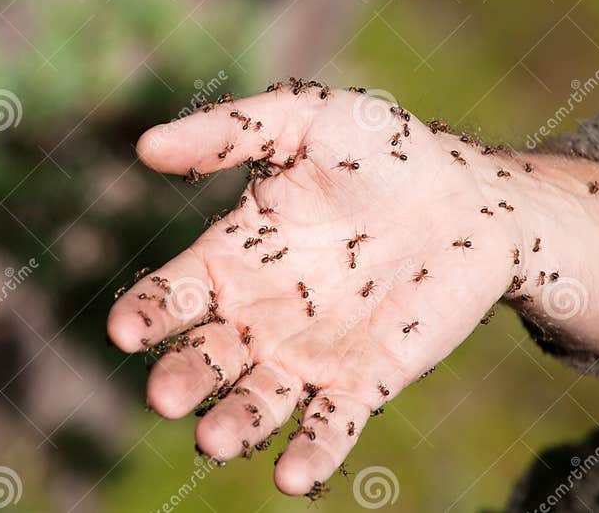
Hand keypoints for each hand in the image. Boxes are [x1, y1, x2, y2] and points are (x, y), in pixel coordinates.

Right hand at [106, 84, 598, 494]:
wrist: (471, 197)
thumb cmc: (384, 151)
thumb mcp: (306, 121)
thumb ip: (229, 133)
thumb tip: (144, 147)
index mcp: (235, 256)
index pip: (174, 293)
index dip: (147, 312)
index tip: (127, 330)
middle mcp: (260, 312)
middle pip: (206, 356)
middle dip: (184, 377)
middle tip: (167, 395)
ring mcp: (308, 351)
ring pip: (258, 399)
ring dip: (235, 423)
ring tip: (215, 440)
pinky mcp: (363, 379)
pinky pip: (330, 425)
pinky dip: (310, 453)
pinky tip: (293, 480)